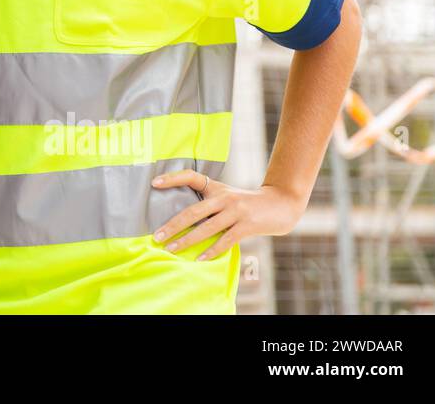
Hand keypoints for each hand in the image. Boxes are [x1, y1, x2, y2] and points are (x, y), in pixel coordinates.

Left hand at [150, 170, 305, 260]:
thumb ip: (208, 202)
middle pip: (193, 211)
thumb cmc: (247, 202)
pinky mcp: (247, 225)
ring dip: (187, 240)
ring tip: (171, 249)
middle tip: (157, 236)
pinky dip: (211, 250)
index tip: (154, 183)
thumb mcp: (226, 195)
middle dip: (173, 225)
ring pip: (206, 228)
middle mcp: (224, 198)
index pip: (191, 177)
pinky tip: (199, 258)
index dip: (172, 179)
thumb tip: (182, 219)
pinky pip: (225, 240)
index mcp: (216, 188)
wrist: (280, 204)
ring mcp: (236, 211)